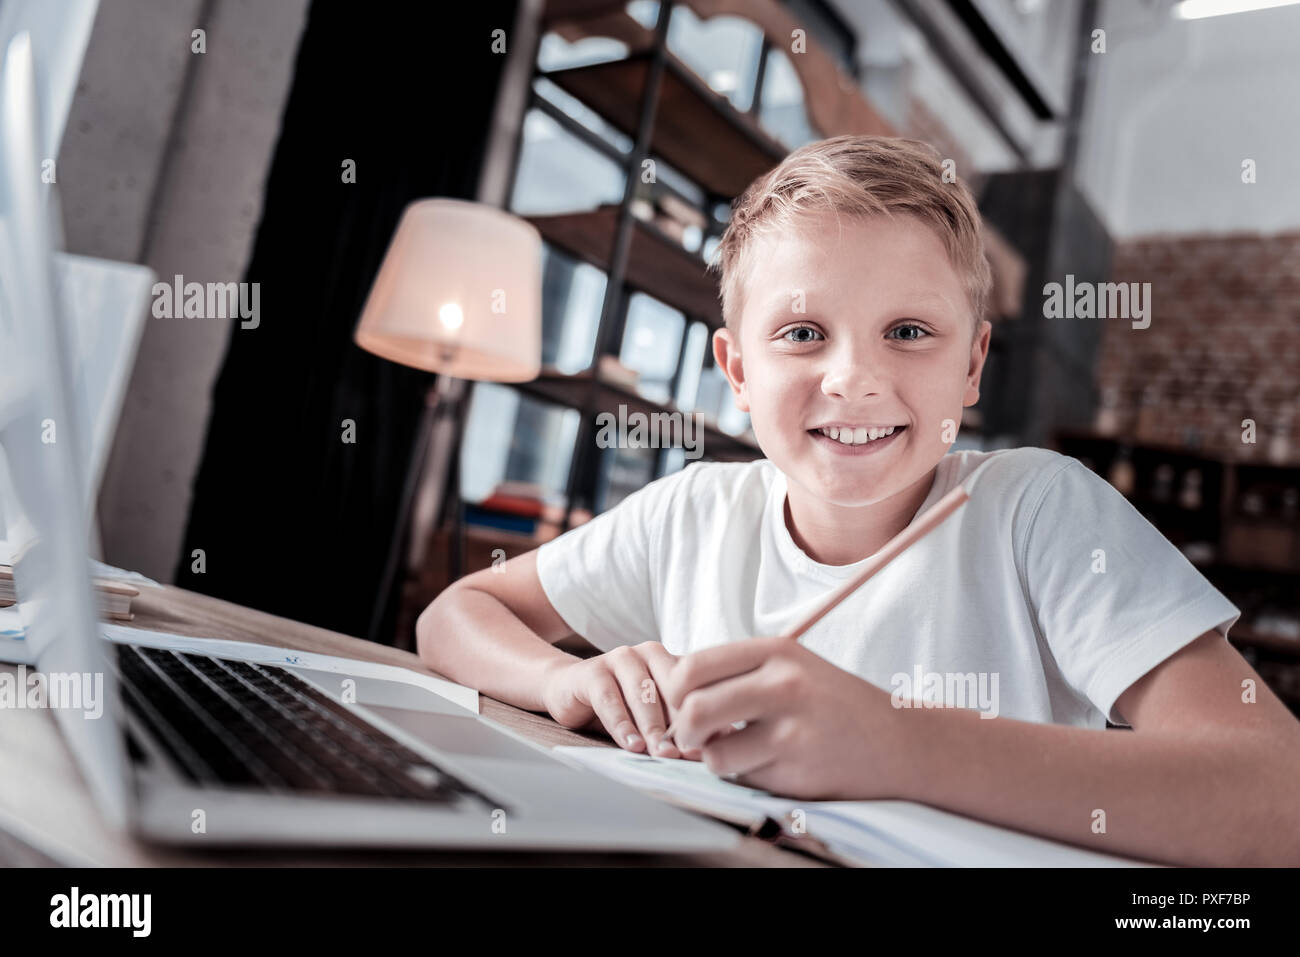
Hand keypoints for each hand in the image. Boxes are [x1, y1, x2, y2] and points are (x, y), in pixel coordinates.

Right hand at [541, 642, 700, 758]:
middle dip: (681, 726)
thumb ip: (680, 724)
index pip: (693, 688)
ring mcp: (619, 659)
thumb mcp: (653, 715)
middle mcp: (648, 653)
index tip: (710, 748)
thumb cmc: (618, 707)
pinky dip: (621, 724)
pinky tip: (632, 745)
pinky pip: (609, 699)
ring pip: (642, 694)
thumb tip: (722, 740)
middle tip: (690, 754)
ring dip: (653, 727)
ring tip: (662, 754)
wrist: (566, 689)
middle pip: (671, 691)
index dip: (702, 718)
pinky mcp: (592, 671)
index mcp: (670, 661)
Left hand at [661, 636, 909, 799]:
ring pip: (713, 751)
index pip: (694, 666)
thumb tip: (670, 693)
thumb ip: (737, 675)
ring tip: (735, 753)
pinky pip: (742, 778)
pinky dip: (744, 777)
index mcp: (776, 650)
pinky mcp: (797, 768)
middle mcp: (783, 683)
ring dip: (714, 759)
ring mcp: (792, 728)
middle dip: (682, 729)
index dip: (675, 691)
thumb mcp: (790, 667)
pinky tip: (769, 766)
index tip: (682, 705)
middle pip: (694, 706)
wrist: (900, 741)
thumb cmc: (832, 703)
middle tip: (691, 738)